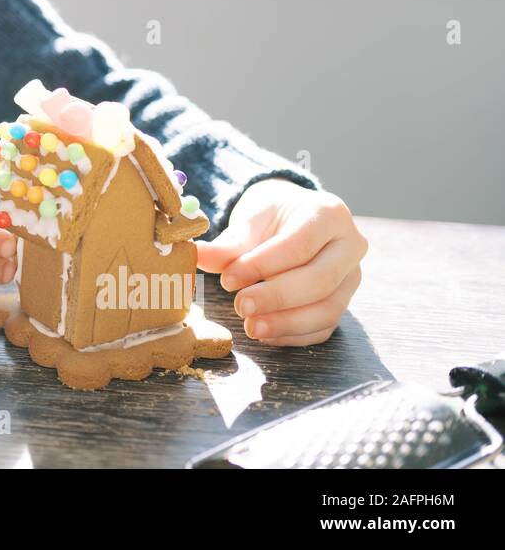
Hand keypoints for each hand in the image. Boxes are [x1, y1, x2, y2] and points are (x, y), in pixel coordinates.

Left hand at [195, 178, 366, 345]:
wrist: (294, 220)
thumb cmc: (273, 218)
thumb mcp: (251, 220)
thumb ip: (228, 243)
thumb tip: (198, 257)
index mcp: (329, 214)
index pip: (299, 245)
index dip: (263, 265)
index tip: (228, 278)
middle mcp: (350, 245)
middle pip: (320, 280)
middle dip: (277, 298)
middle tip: (240, 306)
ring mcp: (351, 277)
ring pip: (328, 309)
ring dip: (286, 323)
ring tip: (251, 327)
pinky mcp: (344, 302)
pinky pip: (324, 327)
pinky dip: (293, 335)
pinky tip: (265, 334)